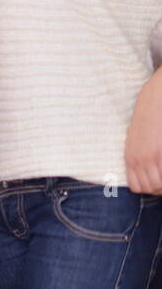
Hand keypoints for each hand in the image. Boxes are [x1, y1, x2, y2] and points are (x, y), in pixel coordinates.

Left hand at [125, 70, 161, 194]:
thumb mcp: (137, 138)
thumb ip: (138, 156)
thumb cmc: (148, 118)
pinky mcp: (160, 153)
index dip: (149, 188)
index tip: (158, 181)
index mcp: (129, 156)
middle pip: (149, 189)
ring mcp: (151, 156)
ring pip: (159, 185)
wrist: (156, 99)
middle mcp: (138, 159)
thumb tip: (145, 172)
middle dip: (160, 187)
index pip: (136, 187)